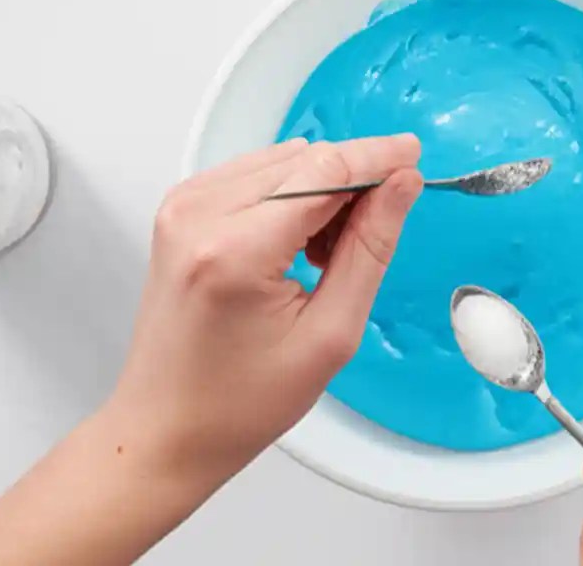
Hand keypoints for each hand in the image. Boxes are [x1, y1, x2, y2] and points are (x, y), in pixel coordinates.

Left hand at [108, 134, 422, 485]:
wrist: (168, 428)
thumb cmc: (239, 401)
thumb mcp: (330, 335)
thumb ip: (370, 249)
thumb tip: (402, 184)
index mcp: (234, 251)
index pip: (323, 170)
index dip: (376, 158)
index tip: (414, 154)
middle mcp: (198, 215)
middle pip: (304, 161)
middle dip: (350, 188)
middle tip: (368, 242)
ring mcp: (182, 207)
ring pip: (282, 163)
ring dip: (319, 194)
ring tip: (323, 260)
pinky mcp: (180, 209)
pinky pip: (255, 176)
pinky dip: (288, 199)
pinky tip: (295, 248)